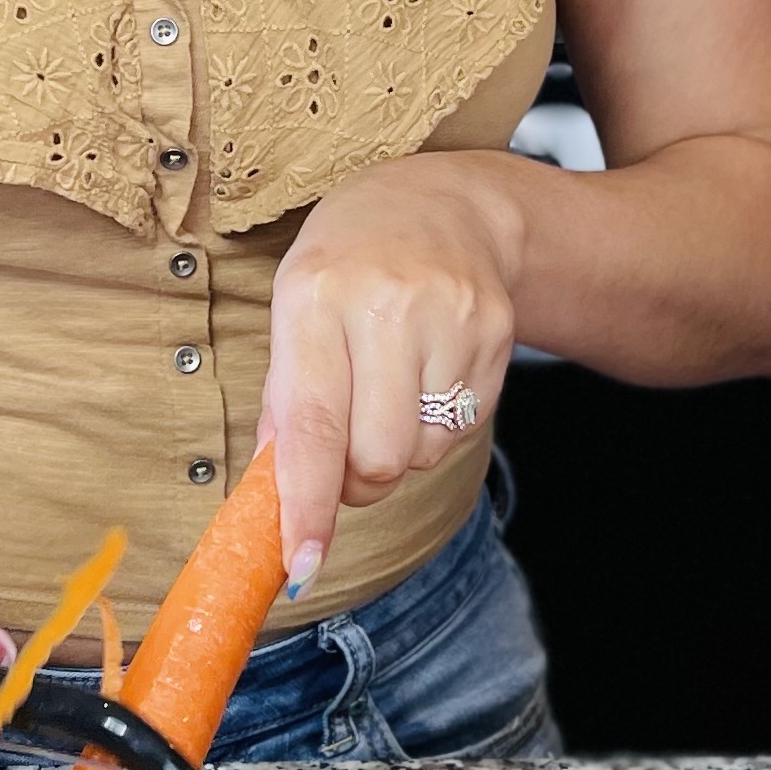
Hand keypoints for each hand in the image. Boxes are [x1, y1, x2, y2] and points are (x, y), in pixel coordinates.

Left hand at [259, 154, 526, 599]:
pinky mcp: (496, 334)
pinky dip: (433, 429)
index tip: (300, 564)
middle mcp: (387, 306)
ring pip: (421, 454)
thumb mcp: (296, 305)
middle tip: (343, 455)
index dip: (306, 503)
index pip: (311, 423)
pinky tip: (423, 380)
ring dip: (396, 454)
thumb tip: (274, 491)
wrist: (446, 205)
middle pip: (375, 458)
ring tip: (386, 397)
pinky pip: (459, 431)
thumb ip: (284, 398)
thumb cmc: (350, 262)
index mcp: (316, 296)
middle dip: (354, 482)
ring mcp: (450, 319)